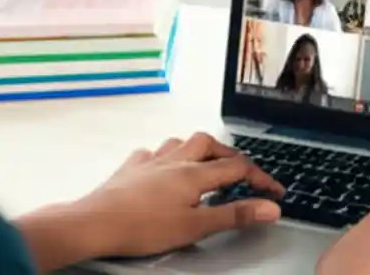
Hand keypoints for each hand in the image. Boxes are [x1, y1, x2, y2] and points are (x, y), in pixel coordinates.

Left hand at [77, 132, 283, 258]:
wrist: (96, 223)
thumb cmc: (143, 227)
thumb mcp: (196, 226)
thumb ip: (234, 215)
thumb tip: (269, 208)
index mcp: (195, 173)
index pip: (238, 169)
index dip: (261, 179)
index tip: (274, 192)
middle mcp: (174, 160)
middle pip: (209, 145)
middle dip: (229, 156)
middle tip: (241, 173)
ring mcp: (150, 161)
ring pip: (180, 143)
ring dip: (198, 150)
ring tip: (205, 164)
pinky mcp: (130, 169)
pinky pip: (152, 153)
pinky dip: (164, 157)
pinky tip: (162, 167)